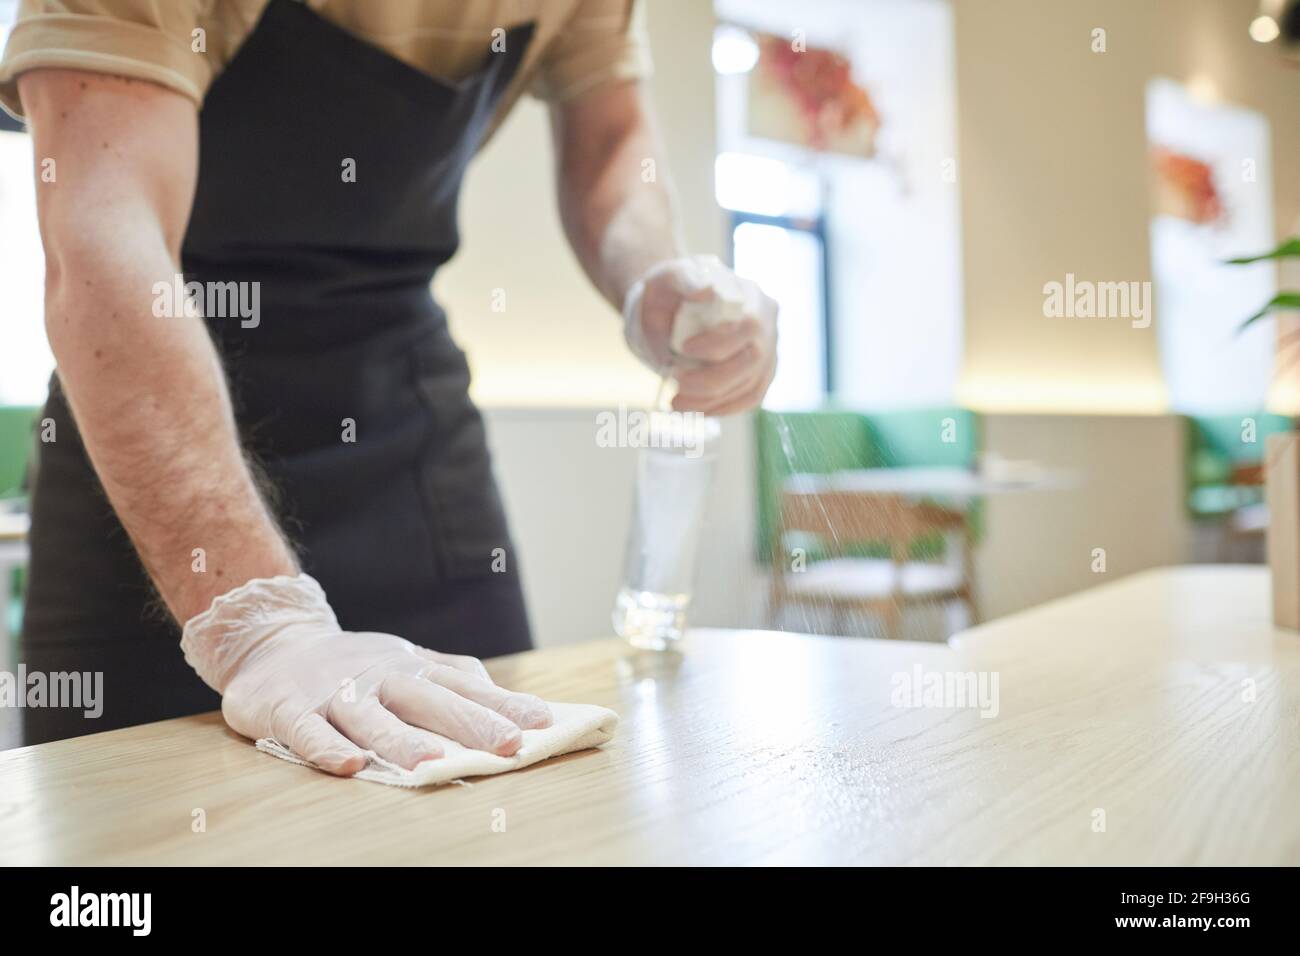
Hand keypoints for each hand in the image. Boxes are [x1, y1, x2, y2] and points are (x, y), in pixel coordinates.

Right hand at [180, 574, 551, 775]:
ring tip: (434, 762)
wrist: (271, 643)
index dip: (504, 704)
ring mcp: (336, 694)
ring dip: (402, 740)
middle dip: (470, 723)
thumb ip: (453, 677)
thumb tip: (504, 698)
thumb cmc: (353, 664)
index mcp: (413, 669)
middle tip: (508, 745)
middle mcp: (381, 678)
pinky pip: (309, 732)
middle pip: (429, 702)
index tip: (542, 722)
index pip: (466, 688)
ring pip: (373, 720)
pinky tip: (350, 766)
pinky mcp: (290, 709)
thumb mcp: (408, 662)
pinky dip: (327, 748)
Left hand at [622, 254, 777, 415]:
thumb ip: (685, 280)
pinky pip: (750, 399)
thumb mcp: (670, 277)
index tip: (683, 349)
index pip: (749, 325)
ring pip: (751, 386)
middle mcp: (768, 324)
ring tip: (676, 403)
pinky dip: (723, 408)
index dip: (719, 344)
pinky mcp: (760, 374)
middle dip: (713, 380)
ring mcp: (768, 351)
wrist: (671, 308)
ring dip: (712, 401)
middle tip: (676, 386)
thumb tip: (706, 290)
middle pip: (753, 361)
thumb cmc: (671, 292)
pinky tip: (696, 409)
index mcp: (751, 296)